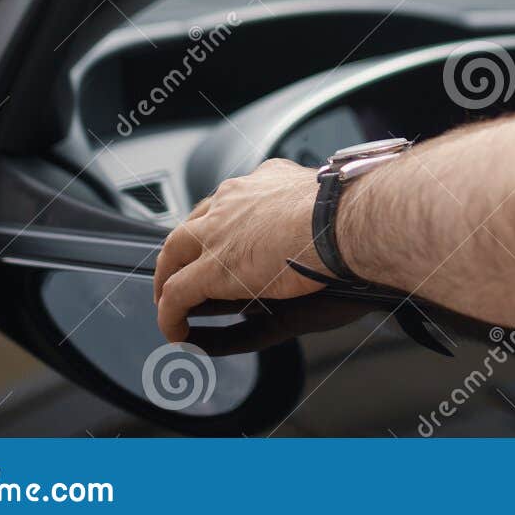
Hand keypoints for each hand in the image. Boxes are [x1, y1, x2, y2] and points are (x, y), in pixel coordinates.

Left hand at [153, 158, 325, 342]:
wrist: (341, 220)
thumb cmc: (346, 211)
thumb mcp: (324, 195)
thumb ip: (311, 202)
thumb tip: (325, 208)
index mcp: (259, 182)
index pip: (225, 201)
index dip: (217, 223)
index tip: (220, 238)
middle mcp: (231, 201)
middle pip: (190, 226)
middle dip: (181, 251)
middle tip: (180, 272)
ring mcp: (217, 234)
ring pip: (173, 256)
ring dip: (168, 280)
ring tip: (170, 304)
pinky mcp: (211, 270)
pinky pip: (177, 295)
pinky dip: (171, 315)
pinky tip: (176, 331)